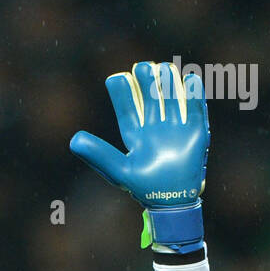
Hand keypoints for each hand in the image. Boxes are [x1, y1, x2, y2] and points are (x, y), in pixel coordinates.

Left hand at [69, 61, 208, 252]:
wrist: (172, 202)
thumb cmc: (143, 187)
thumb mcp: (118, 171)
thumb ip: (99, 155)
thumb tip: (74, 140)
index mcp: (136, 134)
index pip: (128, 108)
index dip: (122, 92)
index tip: (116, 78)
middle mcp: (155, 127)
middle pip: (150, 97)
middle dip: (147, 81)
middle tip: (143, 67)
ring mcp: (175, 128)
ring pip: (172, 97)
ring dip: (168, 82)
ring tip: (163, 69)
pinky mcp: (195, 132)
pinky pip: (195, 108)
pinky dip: (194, 94)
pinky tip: (189, 79)